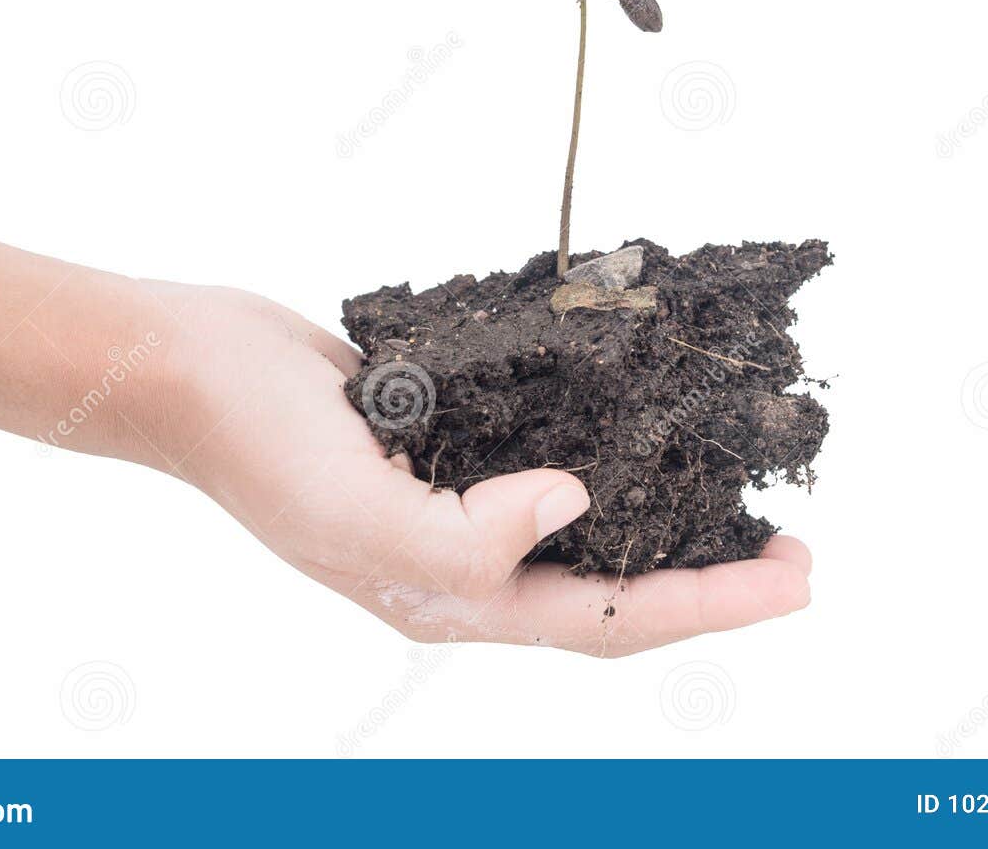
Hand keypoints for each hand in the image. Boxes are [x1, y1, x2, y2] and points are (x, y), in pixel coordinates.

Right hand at [130, 283, 812, 656]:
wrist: (191, 368)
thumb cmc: (258, 444)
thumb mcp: (353, 514)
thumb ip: (463, 542)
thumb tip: (572, 506)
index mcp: (449, 601)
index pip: (609, 618)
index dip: (710, 604)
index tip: (796, 577)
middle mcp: (465, 562)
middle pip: (616, 584)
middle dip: (711, 575)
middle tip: (795, 547)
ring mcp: (460, 500)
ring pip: (590, 525)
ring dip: (669, 515)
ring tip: (739, 494)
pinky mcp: (453, 440)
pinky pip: (549, 450)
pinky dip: (611, 446)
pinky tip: (646, 425)